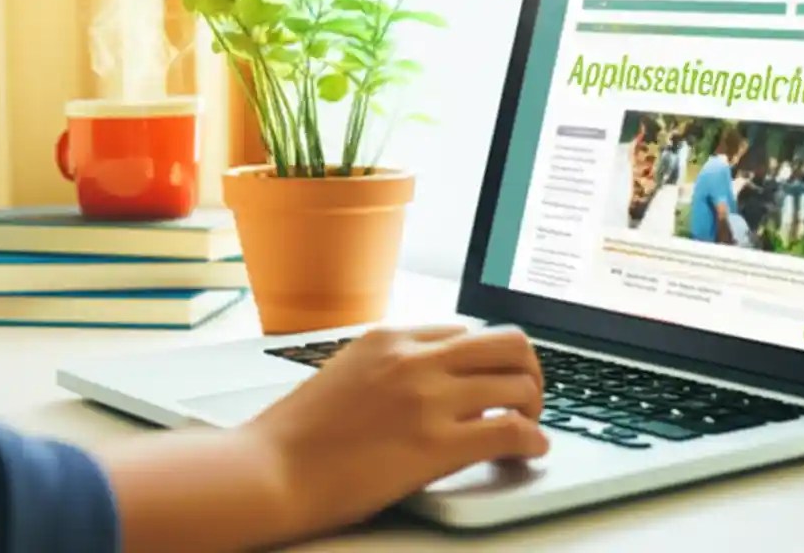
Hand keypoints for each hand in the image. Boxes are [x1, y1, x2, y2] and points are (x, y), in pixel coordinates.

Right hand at [252, 325, 547, 539]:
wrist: (269, 470)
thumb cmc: (296, 434)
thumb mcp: (345, 373)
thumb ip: (389, 367)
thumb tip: (428, 380)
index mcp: (391, 336)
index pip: (466, 332)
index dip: (488, 360)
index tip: (494, 381)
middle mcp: (415, 358)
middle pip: (507, 343)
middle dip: (526, 370)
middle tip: (525, 398)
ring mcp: (428, 398)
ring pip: (519, 384)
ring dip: (534, 407)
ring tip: (529, 428)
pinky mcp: (437, 444)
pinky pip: (512, 431)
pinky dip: (533, 440)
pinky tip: (530, 451)